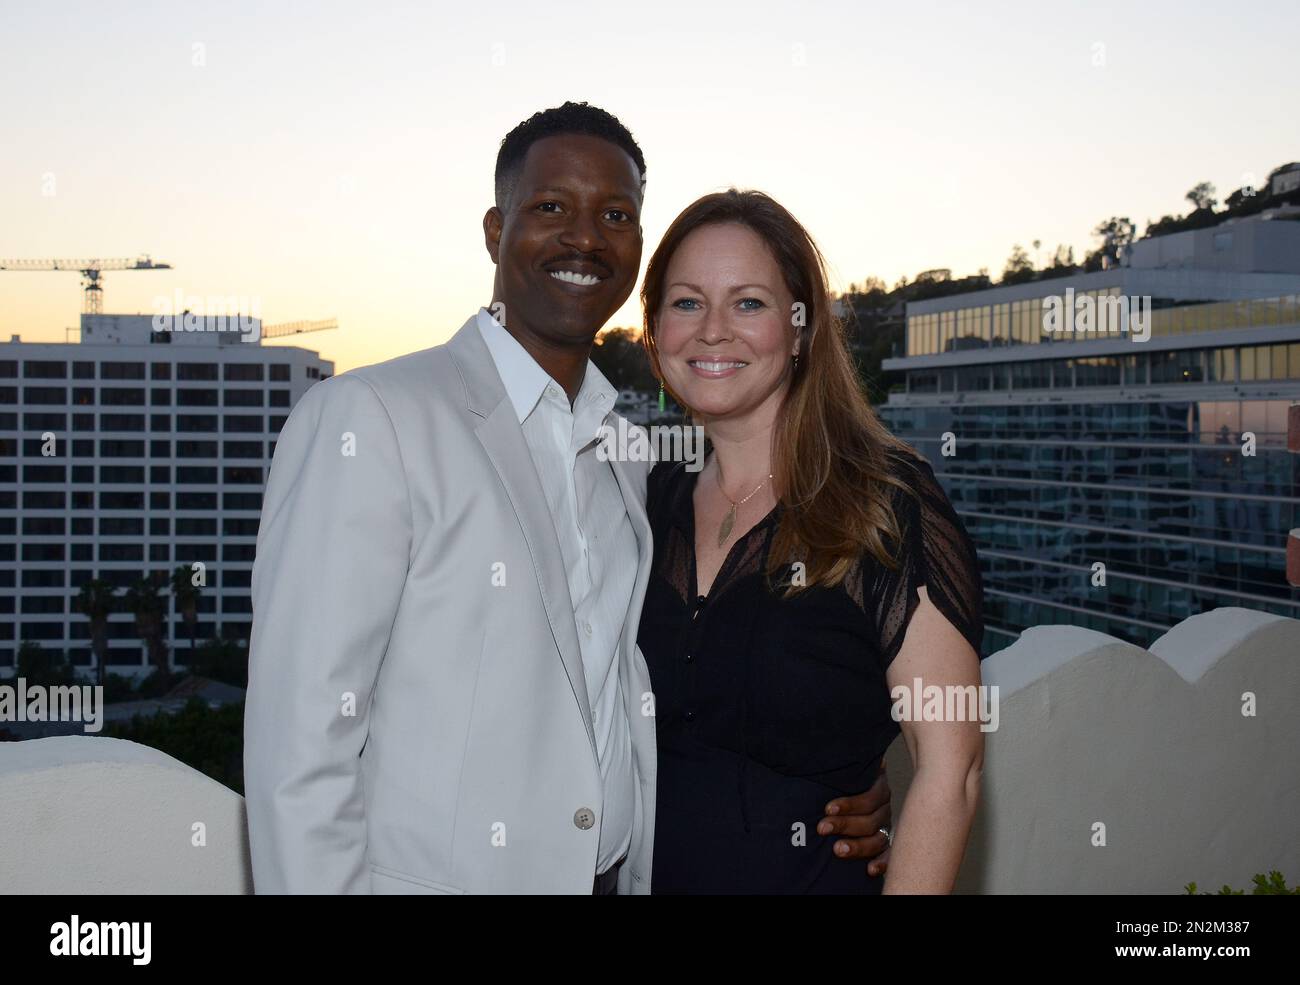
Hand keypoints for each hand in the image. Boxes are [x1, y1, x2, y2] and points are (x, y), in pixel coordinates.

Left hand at [819, 760, 891, 876]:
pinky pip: (889, 855)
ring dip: (858, 846)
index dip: (849, 804)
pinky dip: (882, 863)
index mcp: (879, 786)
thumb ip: (844, 762)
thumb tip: (832, 748)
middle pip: (870, 820)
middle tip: (822, 827)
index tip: (827, 808)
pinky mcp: (886, 843)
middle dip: (844, 825)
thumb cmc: (845, 777)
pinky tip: (869, 870)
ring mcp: (886, 826)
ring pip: (877, 839)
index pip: (868, 798)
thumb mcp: (847, 768)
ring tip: (837, 850)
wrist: (856, 785)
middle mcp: (885, 807)